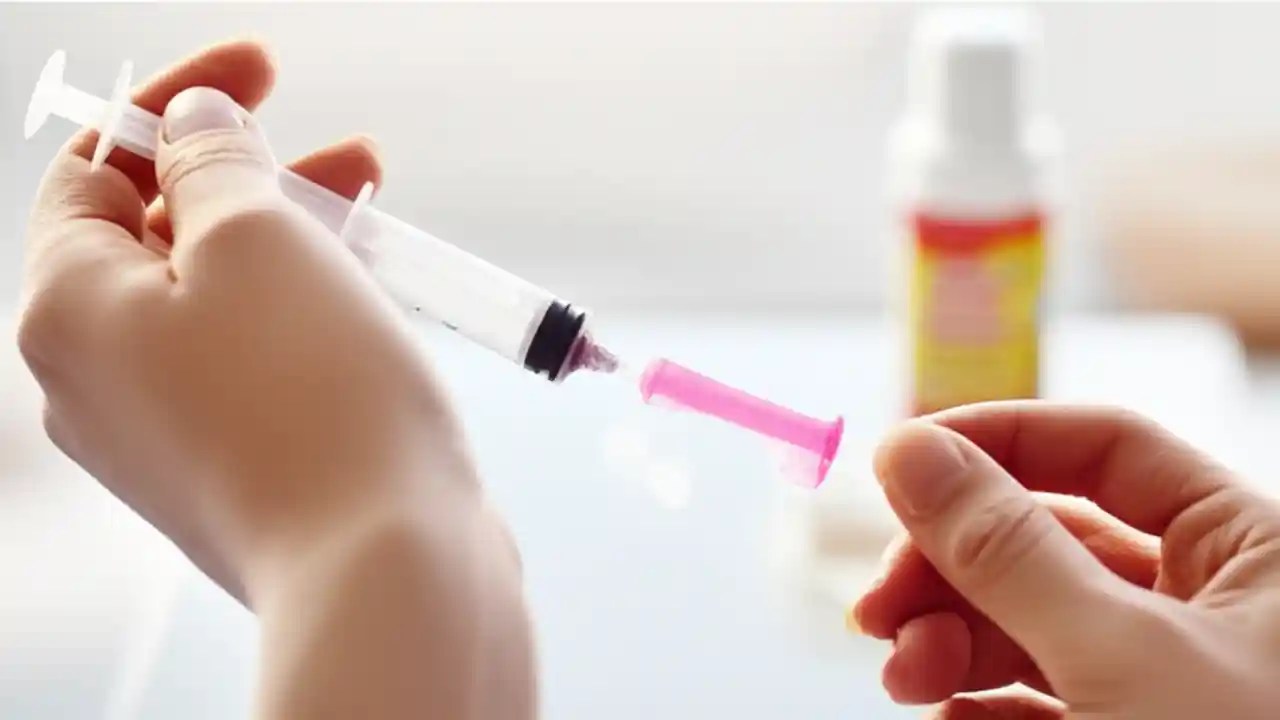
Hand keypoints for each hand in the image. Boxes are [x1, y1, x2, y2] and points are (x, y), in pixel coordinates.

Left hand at [17, 40, 492, 603]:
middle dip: (253, 177)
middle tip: (343, 155)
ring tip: (371, 214)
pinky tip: (363, 296)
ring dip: (292, 242)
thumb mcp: (256, 237)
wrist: (384, 564)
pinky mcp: (239, 468)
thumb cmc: (314, 400)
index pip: (96, 170)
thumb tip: (201, 129)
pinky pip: (256, 361)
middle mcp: (101, 380)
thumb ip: (216, 162)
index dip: (176, 105)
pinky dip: (303, 313)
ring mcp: (171, 434)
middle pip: (161, 237)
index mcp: (68, 311)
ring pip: (218, 301)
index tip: (260, 72)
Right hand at [852, 403, 1279, 718]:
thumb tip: (905, 448)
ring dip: (949, 640)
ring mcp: (1163, 682)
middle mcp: (1206, 605)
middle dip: (951, 566)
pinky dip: (978, 708)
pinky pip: (1033, 703)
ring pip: (1027, 621)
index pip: (1104, 448)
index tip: (897, 464)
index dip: (995, 442)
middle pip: (1044, 538)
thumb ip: (1006, 550)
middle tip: (878, 607)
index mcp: (1248, 550)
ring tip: (905, 678)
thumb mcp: (1120, 657)